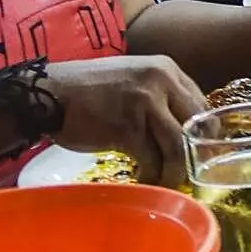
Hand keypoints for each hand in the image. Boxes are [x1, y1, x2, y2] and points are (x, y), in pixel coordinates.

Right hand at [44, 56, 206, 187]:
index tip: (198, 155)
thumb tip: (185, 131)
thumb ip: (161, 98)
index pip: (203, 105)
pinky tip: (144, 179)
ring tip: (164, 182)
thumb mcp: (134, 81)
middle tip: (188, 174)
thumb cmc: (88, 92)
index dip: (204, 135)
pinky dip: (151, 175)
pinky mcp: (127, 127)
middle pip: (198, 126)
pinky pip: (152, 159)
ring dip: (174, 171)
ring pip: (178, 147)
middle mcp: (161, 81)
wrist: (46, 94)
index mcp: (167, 69)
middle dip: (197, 155)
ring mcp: (145, 103)